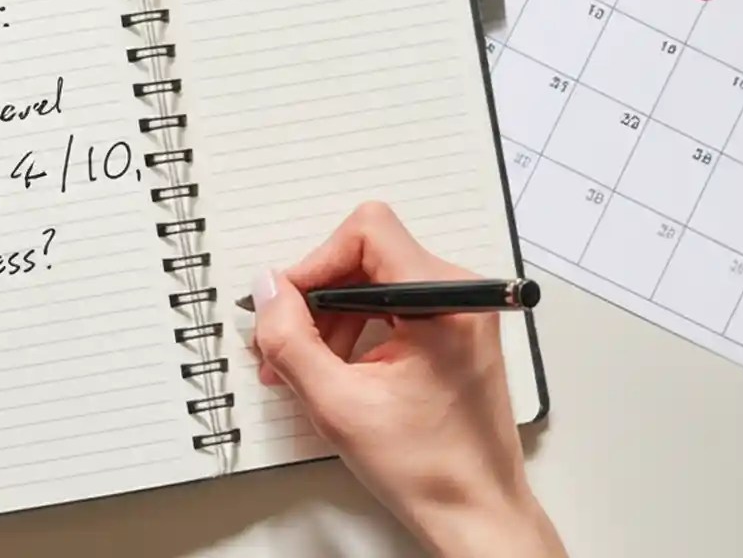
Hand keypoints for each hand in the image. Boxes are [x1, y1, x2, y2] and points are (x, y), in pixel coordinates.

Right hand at [250, 202, 563, 557]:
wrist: (475, 511)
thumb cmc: (427, 468)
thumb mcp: (336, 404)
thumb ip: (291, 340)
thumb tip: (267, 290)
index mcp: (444, 301)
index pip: (368, 232)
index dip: (316, 262)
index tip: (286, 302)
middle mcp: (459, 294)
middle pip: (367, 256)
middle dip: (316, 298)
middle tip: (282, 344)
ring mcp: (459, 312)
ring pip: (374, 282)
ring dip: (330, 318)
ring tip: (305, 368)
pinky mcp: (452, 331)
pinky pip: (390, 307)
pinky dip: (354, 330)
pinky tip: (335, 370)